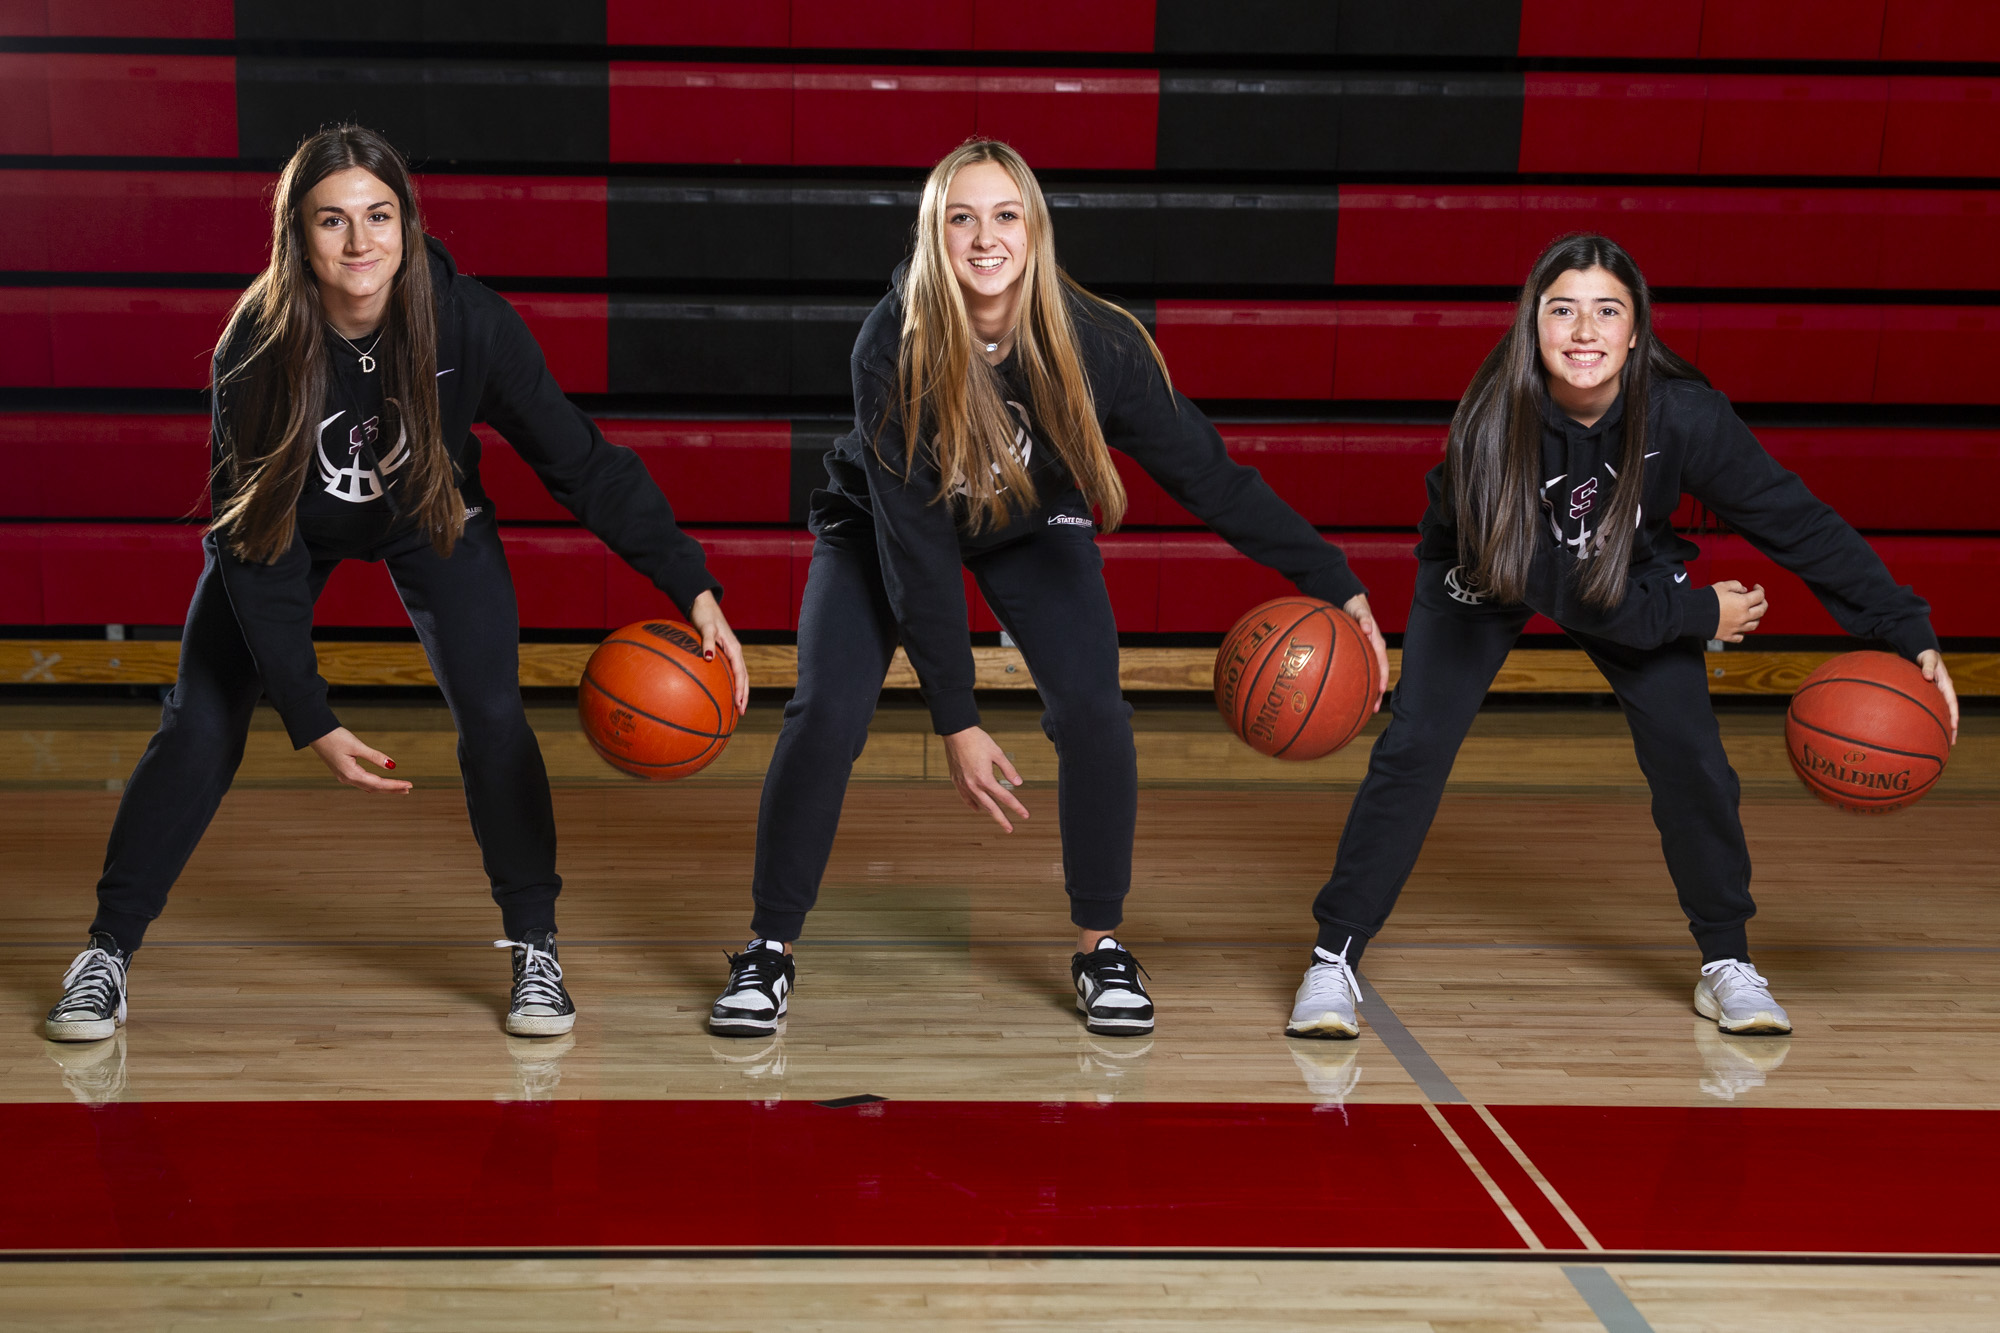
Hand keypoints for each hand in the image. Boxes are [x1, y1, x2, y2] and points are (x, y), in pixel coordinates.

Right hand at [307, 727, 411, 793]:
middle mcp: (347, 779)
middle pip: (374, 788)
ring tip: (399, 788)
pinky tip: (381, 784)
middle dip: (392, 789)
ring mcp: (344, 777)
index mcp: (351, 774)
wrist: (316, 733)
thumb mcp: (357, 746)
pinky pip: (362, 782)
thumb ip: (375, 756)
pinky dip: (375, 784)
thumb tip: (392, 765)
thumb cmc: (335, 737)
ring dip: (384, 788)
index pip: (378, 783)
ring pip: (369, 786)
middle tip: (409, 788)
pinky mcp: (343, 772)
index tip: (409, 785)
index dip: (394, 785)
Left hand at [688, 589, 749, 713]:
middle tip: (741, 712)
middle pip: (744, 678)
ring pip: (739, 676)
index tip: (739, 704)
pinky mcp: (724, 653)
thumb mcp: (705, 627)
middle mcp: (735, 652)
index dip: (741, 689)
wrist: (703, 605)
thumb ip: (707, 642)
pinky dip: (731, 684)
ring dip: (740, 691)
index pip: (741, 673)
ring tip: (737, 707)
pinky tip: (724, 692)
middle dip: (744, 695)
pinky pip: (731, 672)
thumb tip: (708, 658)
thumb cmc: (704, 615)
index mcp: (734, 648)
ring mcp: (731, 653)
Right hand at [941, 726, 1029, 831]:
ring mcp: (963, 784)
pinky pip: (965, 797)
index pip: (1005, 798)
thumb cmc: (978, 740)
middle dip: (1001, 819)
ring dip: (988, 811)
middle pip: (990, 807)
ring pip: (978, 803)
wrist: (956, 732)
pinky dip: (972, 804)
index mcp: (985, 779)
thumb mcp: (998, 753)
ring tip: (998, 818)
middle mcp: (973, 785)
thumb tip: (1019, 784)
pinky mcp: (956, 780)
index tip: (1025, 815)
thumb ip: (1008, 769)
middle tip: (1010, 830)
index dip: (1017, 807)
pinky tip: (977, 808)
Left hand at [1342, 593, 1391, 712]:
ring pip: (1368, 677)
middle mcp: (1373, 653)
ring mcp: (1366, 656)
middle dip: (1376, 693)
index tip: (1380, 690)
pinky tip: (1346, 695)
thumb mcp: (1360, 611)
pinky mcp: (1357, 657)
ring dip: (1367, 693)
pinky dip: (1355, 684)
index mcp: (1376, 644)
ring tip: (1362, 710)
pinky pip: (1358, 672)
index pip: (1382, 663)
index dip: (1382, 677)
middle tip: (1373, 709)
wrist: (1351, 606)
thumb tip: (1368, 628)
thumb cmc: (1356, 609)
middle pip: (1377, 676)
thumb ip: (1364, 619)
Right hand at [1712, 580, 1767, 642]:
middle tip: (1759, 599)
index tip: (1756, 587)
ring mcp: (1736, 628)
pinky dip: (1742, 632)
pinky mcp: (1727, 636)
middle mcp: (1743, 617)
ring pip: (1754, 625)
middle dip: (1763, 603)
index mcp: (1742, 603)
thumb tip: (1744, 590)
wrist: (1692, 614)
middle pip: (1761, 611)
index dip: (1760, 589)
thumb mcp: (1722, 586)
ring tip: (1751, 613)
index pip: (1760, 596)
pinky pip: (1740, 637)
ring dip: (1756, 618)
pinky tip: (1740, 627)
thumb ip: (1736, 585)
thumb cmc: (1707, 599)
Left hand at [1918, 649, 1959, 745]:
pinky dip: (1934, 719)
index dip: (1954, 715)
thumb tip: (1926, 677)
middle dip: (1952, 727)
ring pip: (1942, 713)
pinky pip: (1934, 709)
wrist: (1923, 654)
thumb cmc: (1926, 657)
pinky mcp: (1931, 696)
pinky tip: (1929, 729)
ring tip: (1943, 742)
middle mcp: (1944, 692)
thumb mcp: (1928, 660)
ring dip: (1943, 726)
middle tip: (1952, 742)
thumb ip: (1927, 667)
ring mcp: (1938, 695)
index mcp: (1946, 685)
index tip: (1954, 726)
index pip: (1952, 702)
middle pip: (1950, 712)